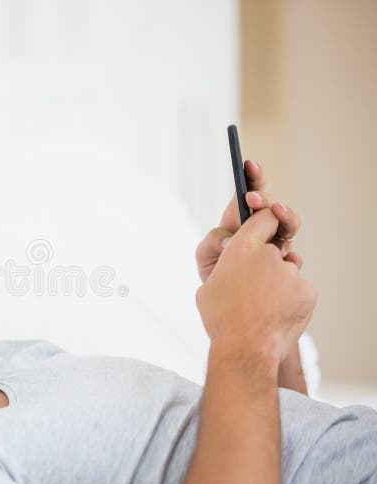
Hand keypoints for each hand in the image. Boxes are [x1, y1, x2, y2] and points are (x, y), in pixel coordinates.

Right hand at [195, 208, 316, 363]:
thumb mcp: (208, 286)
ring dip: (279, 286)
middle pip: (274, 251)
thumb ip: (225, 267)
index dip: (265, 222)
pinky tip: (277, 316)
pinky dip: (291, 302)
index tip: (265, 227)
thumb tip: (230, 263)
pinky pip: (299, 292)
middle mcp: (267, 254)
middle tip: (254, 288)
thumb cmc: (221, 319)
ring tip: (263, 309)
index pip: (263, 218)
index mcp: (240, 248)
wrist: (245, 349)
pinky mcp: (307, 291)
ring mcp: (290, 272)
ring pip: (287, 273)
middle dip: (267, 265)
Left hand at [196, 160, 301, 282]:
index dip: (251, 177)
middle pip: (270, 205)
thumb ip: (211, 243)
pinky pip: (294, 257)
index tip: (248, 163)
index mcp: (239, 222)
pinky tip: (285, 258)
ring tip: (276, 215)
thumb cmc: (216, 274)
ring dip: (284, 217)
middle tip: (252, 199)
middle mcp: (261, 230)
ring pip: (288, 225)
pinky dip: (291, 255)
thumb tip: (227, 243)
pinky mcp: (286, 265)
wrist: (231, 305)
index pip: (247, 195)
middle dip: (264, 197)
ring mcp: (276, 245)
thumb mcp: (205, 256)